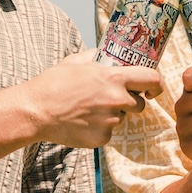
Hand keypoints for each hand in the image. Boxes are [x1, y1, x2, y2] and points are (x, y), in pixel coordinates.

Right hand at [23, 53, 162, 148]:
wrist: (35, 111)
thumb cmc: (53, 84)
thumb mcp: (76, 61)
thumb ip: (97, 57)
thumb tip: (107, 54)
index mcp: (114, 78)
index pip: (152, 79)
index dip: (156, 84)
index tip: (152, 88)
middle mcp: (116, 100)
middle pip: (139, 104)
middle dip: (130, 101)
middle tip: (110, 99)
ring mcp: (110, 122)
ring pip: (122, 118)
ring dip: (112, 115)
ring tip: (87, 109)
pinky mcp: (101, 138)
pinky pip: (108, 133)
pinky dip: (99, 129)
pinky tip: (81, 122)